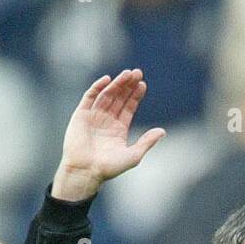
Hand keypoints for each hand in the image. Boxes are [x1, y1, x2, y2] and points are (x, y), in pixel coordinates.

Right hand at [53, 69, 165, 201]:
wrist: (86, 171)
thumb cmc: (110, 168)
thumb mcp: (134, 155)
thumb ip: (147, 142)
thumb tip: (163, 131)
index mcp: (119, 129)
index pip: (128, 107)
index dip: (135, 96)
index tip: (143, 84)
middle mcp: (107, 120)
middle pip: (119, 97)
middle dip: (128, 85)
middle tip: (138, 72)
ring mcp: (94, 116)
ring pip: (107, 94)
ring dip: (117, 83)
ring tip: (127, 74)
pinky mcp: (81, 114)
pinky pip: (90, 97)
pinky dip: (97, 87)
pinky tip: (107, 79)